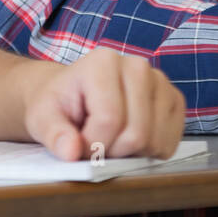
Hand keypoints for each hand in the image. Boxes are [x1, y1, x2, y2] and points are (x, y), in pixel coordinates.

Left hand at [15, 48, 186, 161]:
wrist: (74, 97)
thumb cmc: (59, 106)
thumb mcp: (42, 117)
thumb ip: (53, 134)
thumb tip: (71, 151)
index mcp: (103, 61)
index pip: (109, 119)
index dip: (93, 145)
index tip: (78, 144)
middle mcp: (137, 66)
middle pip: (137, 133)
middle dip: (113, 151)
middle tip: (95, 144)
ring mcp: (160, 82)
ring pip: (155, 141)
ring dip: (131, 155)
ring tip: (110, 140)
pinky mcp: (175, 101)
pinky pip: (170, 143)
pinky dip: (149, 153)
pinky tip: (129, 140)